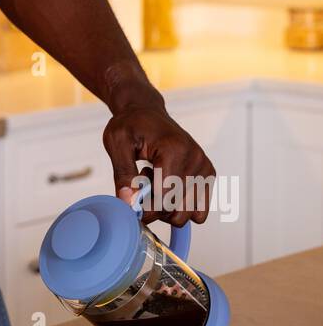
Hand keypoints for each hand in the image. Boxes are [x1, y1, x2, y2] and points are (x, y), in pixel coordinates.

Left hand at [102, 86, 215, 226]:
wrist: (146, 111)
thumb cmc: (131, 124)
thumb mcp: (117, 143)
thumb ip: (123, 175)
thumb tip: (129, 204)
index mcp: (174, 150)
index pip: (164, 199)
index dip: (145, 208)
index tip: (132, 197)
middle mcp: (195, 159)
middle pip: (178, 210)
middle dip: (156, 209)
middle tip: (143, 185)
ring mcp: (204, 167)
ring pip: (189, 214)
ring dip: (169, 207)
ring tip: (156, 182)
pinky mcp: (208, 174)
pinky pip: (199, 209)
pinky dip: (182, 205)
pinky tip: (168, 186)